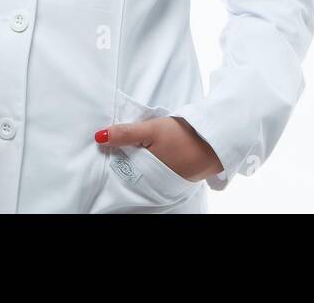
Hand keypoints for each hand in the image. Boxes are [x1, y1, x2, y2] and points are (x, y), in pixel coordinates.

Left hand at [94, 116, 222, 181]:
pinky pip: (154, 173)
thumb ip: (125, 134)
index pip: (118, 169)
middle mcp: (151, 184)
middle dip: (122, 160)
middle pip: (129, 172)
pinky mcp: (173, 178)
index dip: (111, 157)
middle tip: (116, 143)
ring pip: (141, 172)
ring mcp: (162, 183)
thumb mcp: (151, 129)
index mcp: (142, 174)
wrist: (214, 142)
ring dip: (136, 161)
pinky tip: (150, 153)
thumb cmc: (182, 136)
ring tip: (132, 147)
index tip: (103, 145)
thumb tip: (99, 137)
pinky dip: (149, 164)